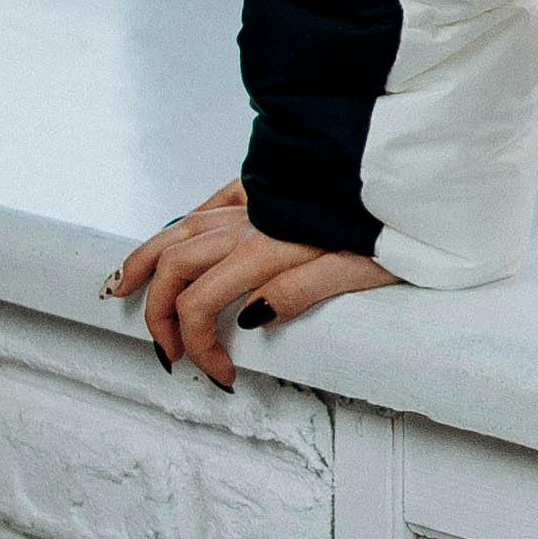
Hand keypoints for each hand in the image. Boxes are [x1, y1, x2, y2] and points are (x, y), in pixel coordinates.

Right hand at [111, 185, 395, 389]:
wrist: (415, 165)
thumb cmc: (401, 220)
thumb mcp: (364, 270)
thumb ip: (302, 292)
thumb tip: (250, 319)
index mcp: (271, 248)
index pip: (203, 302)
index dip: (199, 345)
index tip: (220, 373)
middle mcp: (253, 219)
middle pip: (177, 266)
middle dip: (160, 313)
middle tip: (167, 350)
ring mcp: (257, 196)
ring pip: (183, 227)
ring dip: (148, 260)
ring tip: (122, 285)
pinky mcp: (270, 179)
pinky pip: (214, 197)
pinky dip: (186, 219)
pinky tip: (175, 230)